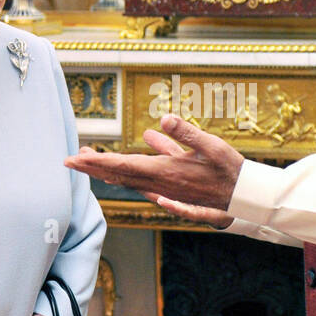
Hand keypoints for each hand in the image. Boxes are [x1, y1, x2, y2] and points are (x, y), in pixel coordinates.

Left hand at [64, 114, 244, 211]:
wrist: (244, 197)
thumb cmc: (229, 170)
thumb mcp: (211, 145)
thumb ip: (186, 132)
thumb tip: (163, 118)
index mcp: (165, 171)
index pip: (123, 166)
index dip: (96, 162)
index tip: (74, 159)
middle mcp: (161, 183)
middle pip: (120, 175)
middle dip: (94, 168)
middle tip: (71, 161)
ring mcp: (166, 189)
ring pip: (131, 179)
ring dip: (109, 170)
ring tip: (91, 160)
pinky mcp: (173, 190)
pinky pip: (146, 184)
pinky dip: (130, 176)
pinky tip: (124, 172)